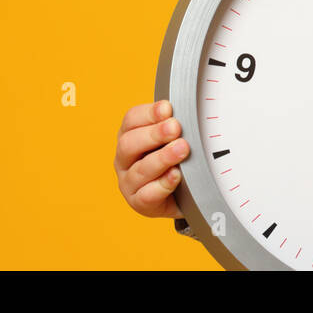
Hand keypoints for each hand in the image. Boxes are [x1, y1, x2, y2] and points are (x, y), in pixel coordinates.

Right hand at [114, 100, 190, 217]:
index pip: (131, 120)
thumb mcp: (170, 139)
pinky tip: (176, 175)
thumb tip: (188, 111)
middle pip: (129, 143)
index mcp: (129, 136)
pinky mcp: (139, 203)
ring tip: (182, 150)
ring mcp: (128, 183)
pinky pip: (148, 195)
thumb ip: (173, 126)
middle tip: (175, 128)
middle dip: (154, 134)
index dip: (149, 113)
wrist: (177, 195)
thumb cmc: (171, 160)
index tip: (167, 109)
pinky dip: (163, 184)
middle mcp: (124, 159)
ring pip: (140, 170)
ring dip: (162, 158)